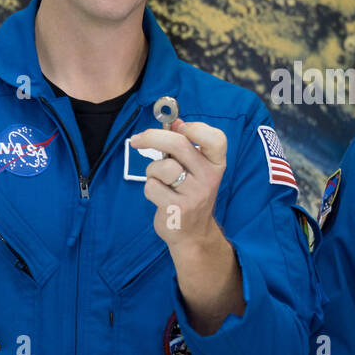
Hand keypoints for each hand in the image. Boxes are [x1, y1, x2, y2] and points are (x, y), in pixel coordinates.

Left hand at [129, 118, 226, 253]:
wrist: (194, 233)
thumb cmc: (191, 193)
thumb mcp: (196, 168)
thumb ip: (187, 143)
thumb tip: (174, 121)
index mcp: (216, 164)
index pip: (215, 138)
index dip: (194, 128)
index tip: (176, 126)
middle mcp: (209, 178)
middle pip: (179, 144)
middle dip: (153, 137)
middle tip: (137, 139)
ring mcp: (194, 195)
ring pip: (161, 167)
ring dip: (152, 171)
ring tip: (161, 181)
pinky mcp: (177, 209)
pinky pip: (152, 187)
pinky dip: (150, 189)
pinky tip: (161, 197)